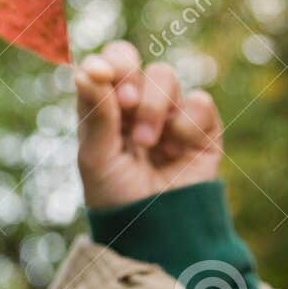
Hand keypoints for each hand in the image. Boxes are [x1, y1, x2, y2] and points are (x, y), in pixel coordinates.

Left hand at [75, 40, 222, 207]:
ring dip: (154, 108)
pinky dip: (186, 123)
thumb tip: (86, 69)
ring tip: (146, 144)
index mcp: (103, 107)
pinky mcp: (201, 127)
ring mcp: (168, 113)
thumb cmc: (116, 197)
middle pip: (131, 58)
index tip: (102, 75)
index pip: (104, 65)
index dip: (106, 64)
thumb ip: (96, 115)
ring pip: (165, 76)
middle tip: (128, 103)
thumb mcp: (97, 158)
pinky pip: (199, 101)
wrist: (156, 231)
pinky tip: (176, 149)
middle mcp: (134, 104)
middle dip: (129, 75)